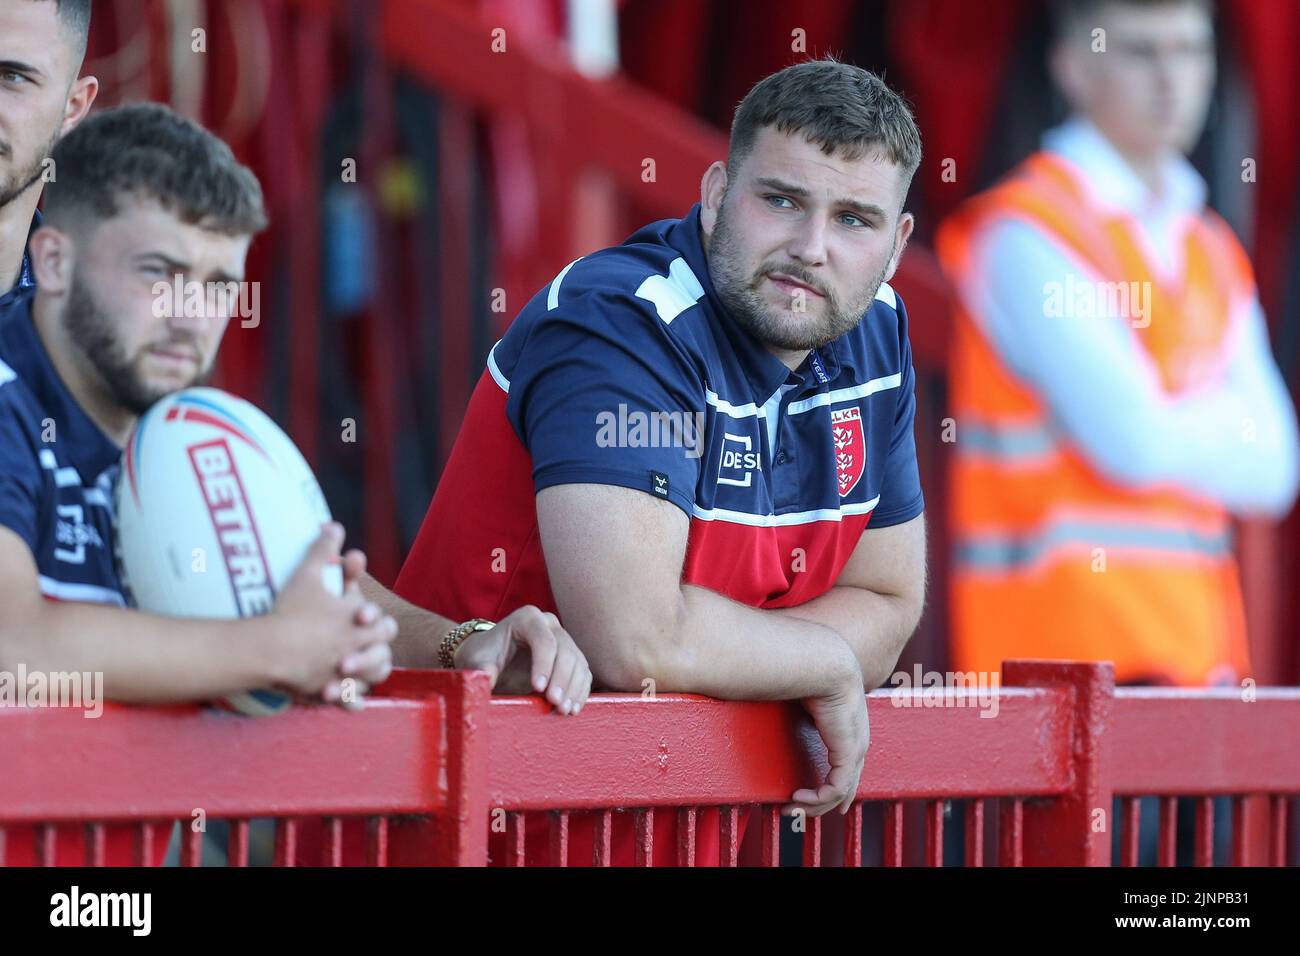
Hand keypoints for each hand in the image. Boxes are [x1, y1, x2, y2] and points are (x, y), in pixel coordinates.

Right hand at [266, 523, 396, 705]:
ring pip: (376, 676)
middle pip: (385, 648)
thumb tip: (333, 525)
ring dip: (372, 671)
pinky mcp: (333, 693)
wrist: (271, 650)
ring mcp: (348, 672)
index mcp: (360, 621)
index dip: (375, 619)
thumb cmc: (291, 609)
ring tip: (361, 667)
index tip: (362, 617)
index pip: (384, 622)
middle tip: (367, 641)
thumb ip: (323, 548)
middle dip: (378, 644)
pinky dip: (353, 701)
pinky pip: (352, 702)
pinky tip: (350, 699)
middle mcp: (360, 647)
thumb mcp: (308, 573)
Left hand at [453, 606, 590, 714]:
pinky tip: (572, 708)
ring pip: (578, 662)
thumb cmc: (484, 656)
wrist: (493, 659)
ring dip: (573, 688)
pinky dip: (579, 691)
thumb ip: (482, 668)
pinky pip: (583, 673)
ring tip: (562, 710)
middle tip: (554, 703)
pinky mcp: (571, 658)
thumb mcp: (477, 660)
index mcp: (527, 618)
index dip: (544, 664)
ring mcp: (563, 640)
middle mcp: (549, 625)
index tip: (538, 688)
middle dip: (561, 679)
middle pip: (565, 650)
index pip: (543, 639)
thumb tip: (487, 679)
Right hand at [786, 663, 869, 817]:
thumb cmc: (805, 669)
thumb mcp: (801, 694)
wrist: (822, 660)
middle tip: (793, 809)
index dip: (826, 784)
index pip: (844, 764)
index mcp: (847, 724)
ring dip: (815, 805)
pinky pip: (836, 788)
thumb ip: (795, 706)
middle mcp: (857, 739)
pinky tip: (797, 797)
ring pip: (841, 791)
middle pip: (845, 783)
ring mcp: (856, 747)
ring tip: (791, 809)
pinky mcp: (849, 752)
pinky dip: (817, 798)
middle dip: (820, 802)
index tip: (802, 796)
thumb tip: (770, 699)